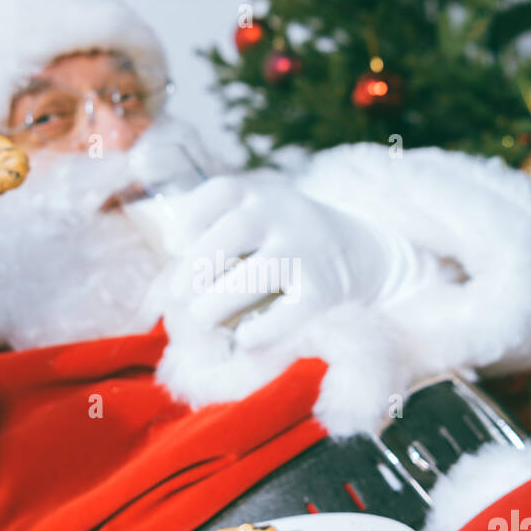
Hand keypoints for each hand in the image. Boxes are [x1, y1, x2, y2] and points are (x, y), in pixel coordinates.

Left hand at [168, 171, 388, 350]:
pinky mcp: (324, 289)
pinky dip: (262, 330)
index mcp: (261, 194)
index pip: (222, 191)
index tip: (174, 246)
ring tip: (202, 318)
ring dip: (221, 300)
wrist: (358, 251)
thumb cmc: (285, 236)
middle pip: (235, 230)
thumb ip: (216, 224)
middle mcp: (285, 216)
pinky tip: (244, 339)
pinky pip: (291, 312)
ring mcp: (307, 251)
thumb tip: (173, 246)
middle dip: (199, 264)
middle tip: (178, 292)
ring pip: (259, 273)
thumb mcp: (258, 212)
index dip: (191, 218)